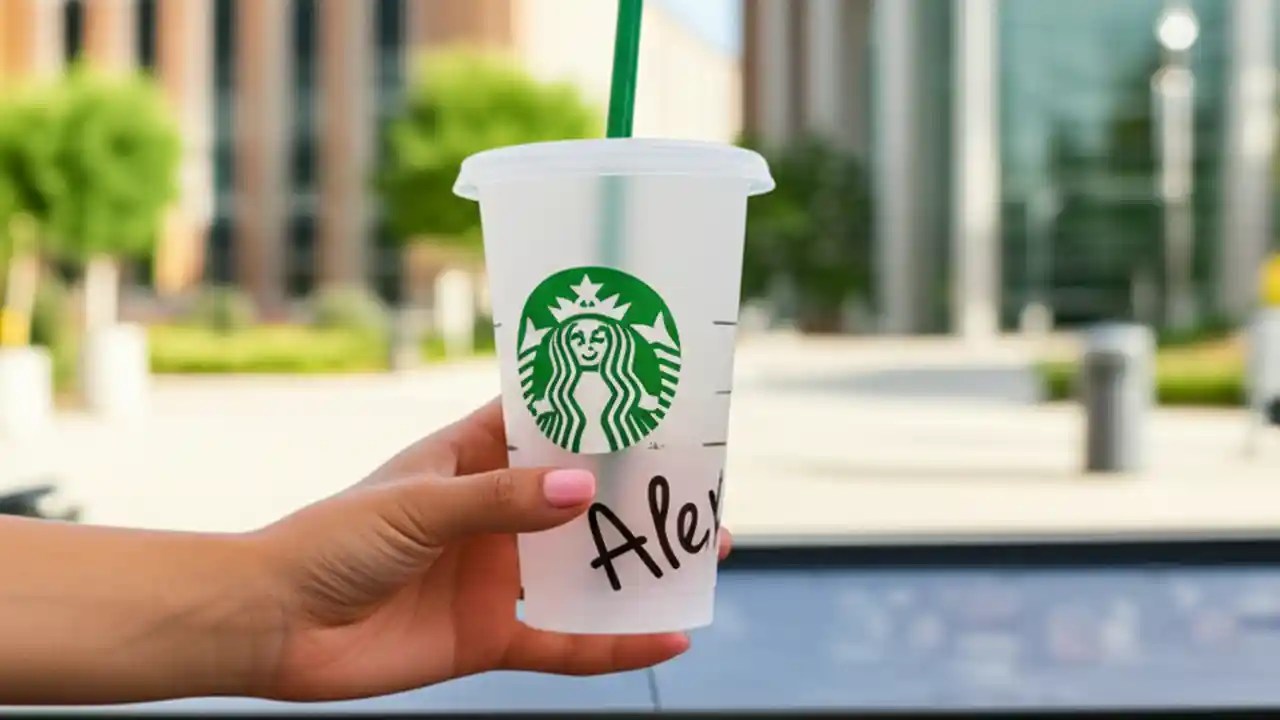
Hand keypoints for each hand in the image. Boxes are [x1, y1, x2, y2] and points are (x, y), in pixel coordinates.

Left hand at [251, 399, 732, 700]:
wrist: (273, 626)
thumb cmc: (330, 541)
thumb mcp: (419, 506)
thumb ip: (500, 501)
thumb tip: (584, 490)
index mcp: (469, 459)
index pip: (544, 423)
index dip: (595, 410)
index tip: (657, 399)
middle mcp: (491, 513)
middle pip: (580, 498)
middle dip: (637, 494)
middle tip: (698, 488)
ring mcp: (495, 575)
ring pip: (584, 568)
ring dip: (640, 566)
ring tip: (702, 558)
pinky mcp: (490, 635)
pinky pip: (566, 641)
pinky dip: (614, 645)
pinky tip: (666, 640)